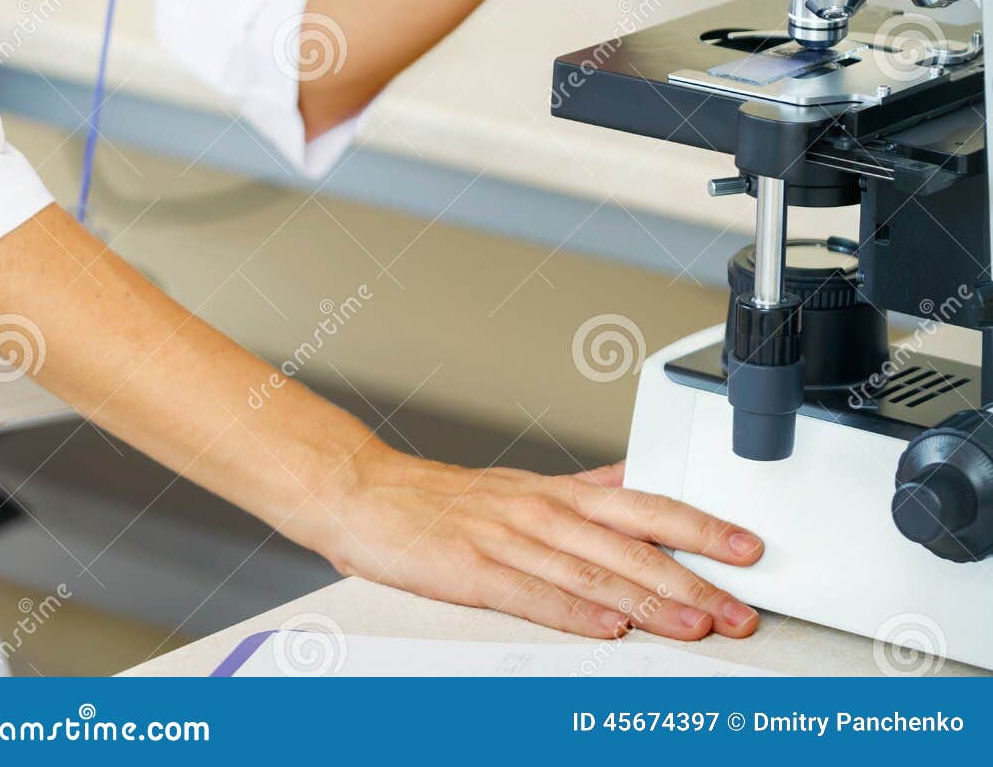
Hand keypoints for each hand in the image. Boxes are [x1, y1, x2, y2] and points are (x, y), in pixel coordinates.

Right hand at [325, 441, 762, 640]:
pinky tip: (608, 630)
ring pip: (593, 571)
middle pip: (632, 544)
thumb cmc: (445, 499)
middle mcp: (542, 511)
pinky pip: (532, 595)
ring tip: (695, 626)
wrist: (365, 494)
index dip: (701, 526)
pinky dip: (573, 612)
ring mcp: (508, 540)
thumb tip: (638, 482)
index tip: (748, 549)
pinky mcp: (472, 571)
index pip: (646, 506)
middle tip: (740, 608)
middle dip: (694, 578)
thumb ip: (585, 491)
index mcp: (559, 492)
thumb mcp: (526, 486)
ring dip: (650, 602)